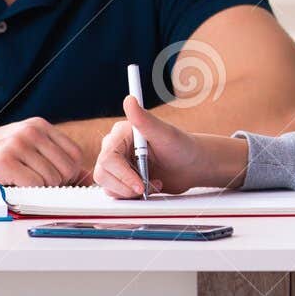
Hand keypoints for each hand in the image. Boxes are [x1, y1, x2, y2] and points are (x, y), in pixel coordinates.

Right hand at [0, 114, 86, 186]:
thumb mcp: (25, 146)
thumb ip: (52, 156)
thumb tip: (87, 177)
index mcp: (39, 126)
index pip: (74, 155)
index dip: (69, 174)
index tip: (55, 181)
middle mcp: (32, 131)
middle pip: (67, 169)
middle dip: (57, 184)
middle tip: (35, 185)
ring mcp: (19, 144)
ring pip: (52, 179)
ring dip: (39, 189)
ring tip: (20, 183)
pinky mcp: (6, 161)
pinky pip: (35, 185)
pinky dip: (27, 192)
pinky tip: (13, 185)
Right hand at [93, 97, 244, 197]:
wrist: (192, 165)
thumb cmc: (182, 146)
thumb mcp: (165, 134)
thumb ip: (145, 119)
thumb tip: (130, 99)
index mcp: (121, 134)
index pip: (108, 158)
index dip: (122, 175)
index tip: (140, 185)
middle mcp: (115, 148)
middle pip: (103, 174)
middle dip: (125, 186)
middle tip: (146, 187)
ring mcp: (118, 165)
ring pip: (108, 186)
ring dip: (130, 192)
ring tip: (152, 184)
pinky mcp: (122, 179)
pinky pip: (116, 193)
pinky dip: (132, 196)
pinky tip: (149, 187)